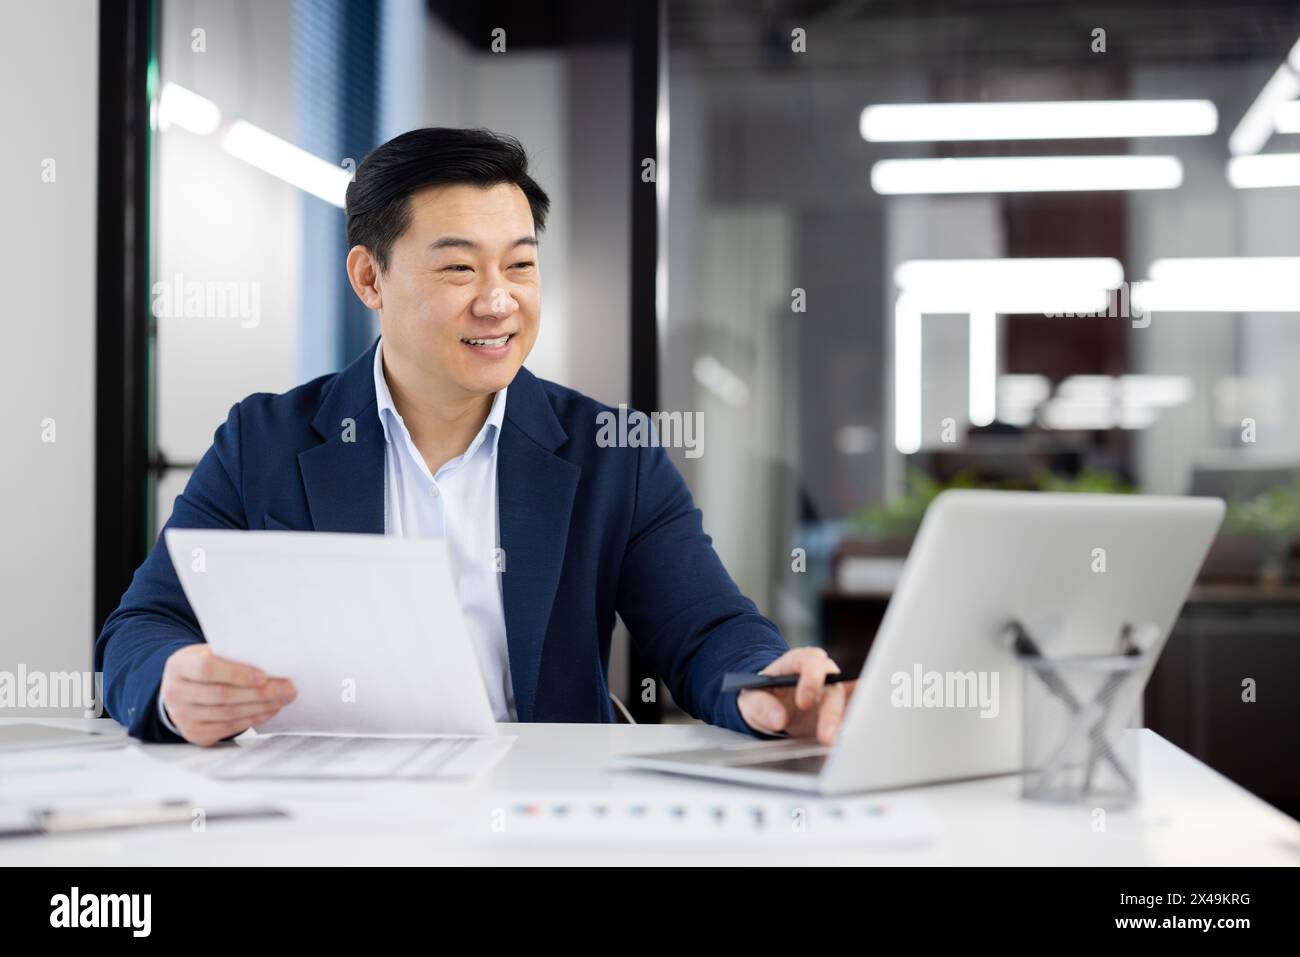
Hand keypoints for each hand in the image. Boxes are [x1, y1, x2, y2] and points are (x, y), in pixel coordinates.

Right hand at [159, 645, 296, 746]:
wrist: (183, 687)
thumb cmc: (206, 664)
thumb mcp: (211, 652)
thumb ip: (233, 655)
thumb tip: (272, 661)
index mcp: (179, 665)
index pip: (206, 669)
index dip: (236, 673)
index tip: (263, 676)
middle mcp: (174, 692)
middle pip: (222, 695)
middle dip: (260, 693)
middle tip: (288, 688)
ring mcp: (182, 717)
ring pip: (228, 714)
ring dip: (261, 707)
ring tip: (284, 699)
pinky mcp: (194, 734)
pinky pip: (228, 728)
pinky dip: (253, 719)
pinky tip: (269, 710)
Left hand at [737, 647, 854, 745]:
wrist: (773, 707)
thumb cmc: (762, 696)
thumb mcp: (750, 699)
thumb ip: (760, 706)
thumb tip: (778, 718)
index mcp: (798, 662)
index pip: (810, 662)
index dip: (810, 680)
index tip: (803, 703)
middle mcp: (822, 673)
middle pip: (835, 685)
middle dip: (832, 712)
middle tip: (826, 736)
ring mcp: (836, 690)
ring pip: (851, 700)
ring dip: (848, 722)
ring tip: (839, 744)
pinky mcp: (844, 708)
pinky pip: (856, 714)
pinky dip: (855, 726)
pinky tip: (849, 743)